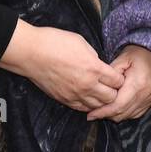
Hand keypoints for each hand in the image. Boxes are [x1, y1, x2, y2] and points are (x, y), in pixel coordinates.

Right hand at [0, 20, 124, 112]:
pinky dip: (88, 105)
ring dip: (102, 100)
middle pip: (111, 97)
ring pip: (98, 107)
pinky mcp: (64, 100)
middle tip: (110, 85)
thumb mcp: (81, 42)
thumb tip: (99, 65)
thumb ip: (94, 57)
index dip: (119, 78)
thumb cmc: (54, 42)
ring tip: (100, 92)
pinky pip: (83, 109)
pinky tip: (87, 97)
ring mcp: (75, 95)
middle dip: (114, 91)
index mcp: (94, 68)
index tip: (116, 75)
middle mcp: (87, 85)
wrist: (31, 53)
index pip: (117, 81)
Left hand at [86, 44, 150, 121]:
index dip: (103, 112)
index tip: (91, 114)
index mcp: (137, 84)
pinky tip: (115, 110)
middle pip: (122, 113)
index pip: (117, 105)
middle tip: (92, 114)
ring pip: (128, 116)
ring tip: (102, 112)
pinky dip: (124, 114)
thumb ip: (110, 73)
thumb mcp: (122, 58)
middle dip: (106, 115)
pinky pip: (136, 113)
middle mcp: (145, 95)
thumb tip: (99, 86)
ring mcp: (149, 99)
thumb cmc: (140, 53)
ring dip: (114, 115)